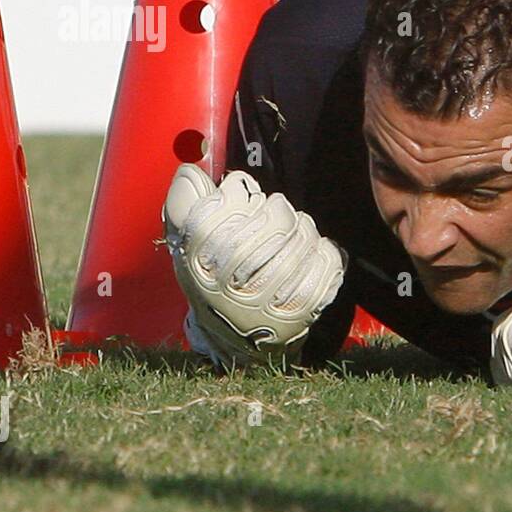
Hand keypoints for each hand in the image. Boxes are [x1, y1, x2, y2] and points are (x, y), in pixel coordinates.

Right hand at [162, 164, 346, 365]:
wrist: (237, 340)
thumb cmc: (212, 278)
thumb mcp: (187, 243)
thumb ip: (185, 202)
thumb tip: (191, 171)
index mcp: (200, 258)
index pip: (235, 198)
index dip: (242, 192)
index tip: (241, 200)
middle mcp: (231, 281)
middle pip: (277, 216)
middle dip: (280, 210)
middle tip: (276, 215)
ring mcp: (268, 299)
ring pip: (304, 237)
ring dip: (304, 230)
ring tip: (296, 234)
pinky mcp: (301, 312)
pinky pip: (326, 264)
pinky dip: (325, 253)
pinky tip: (315, 253)